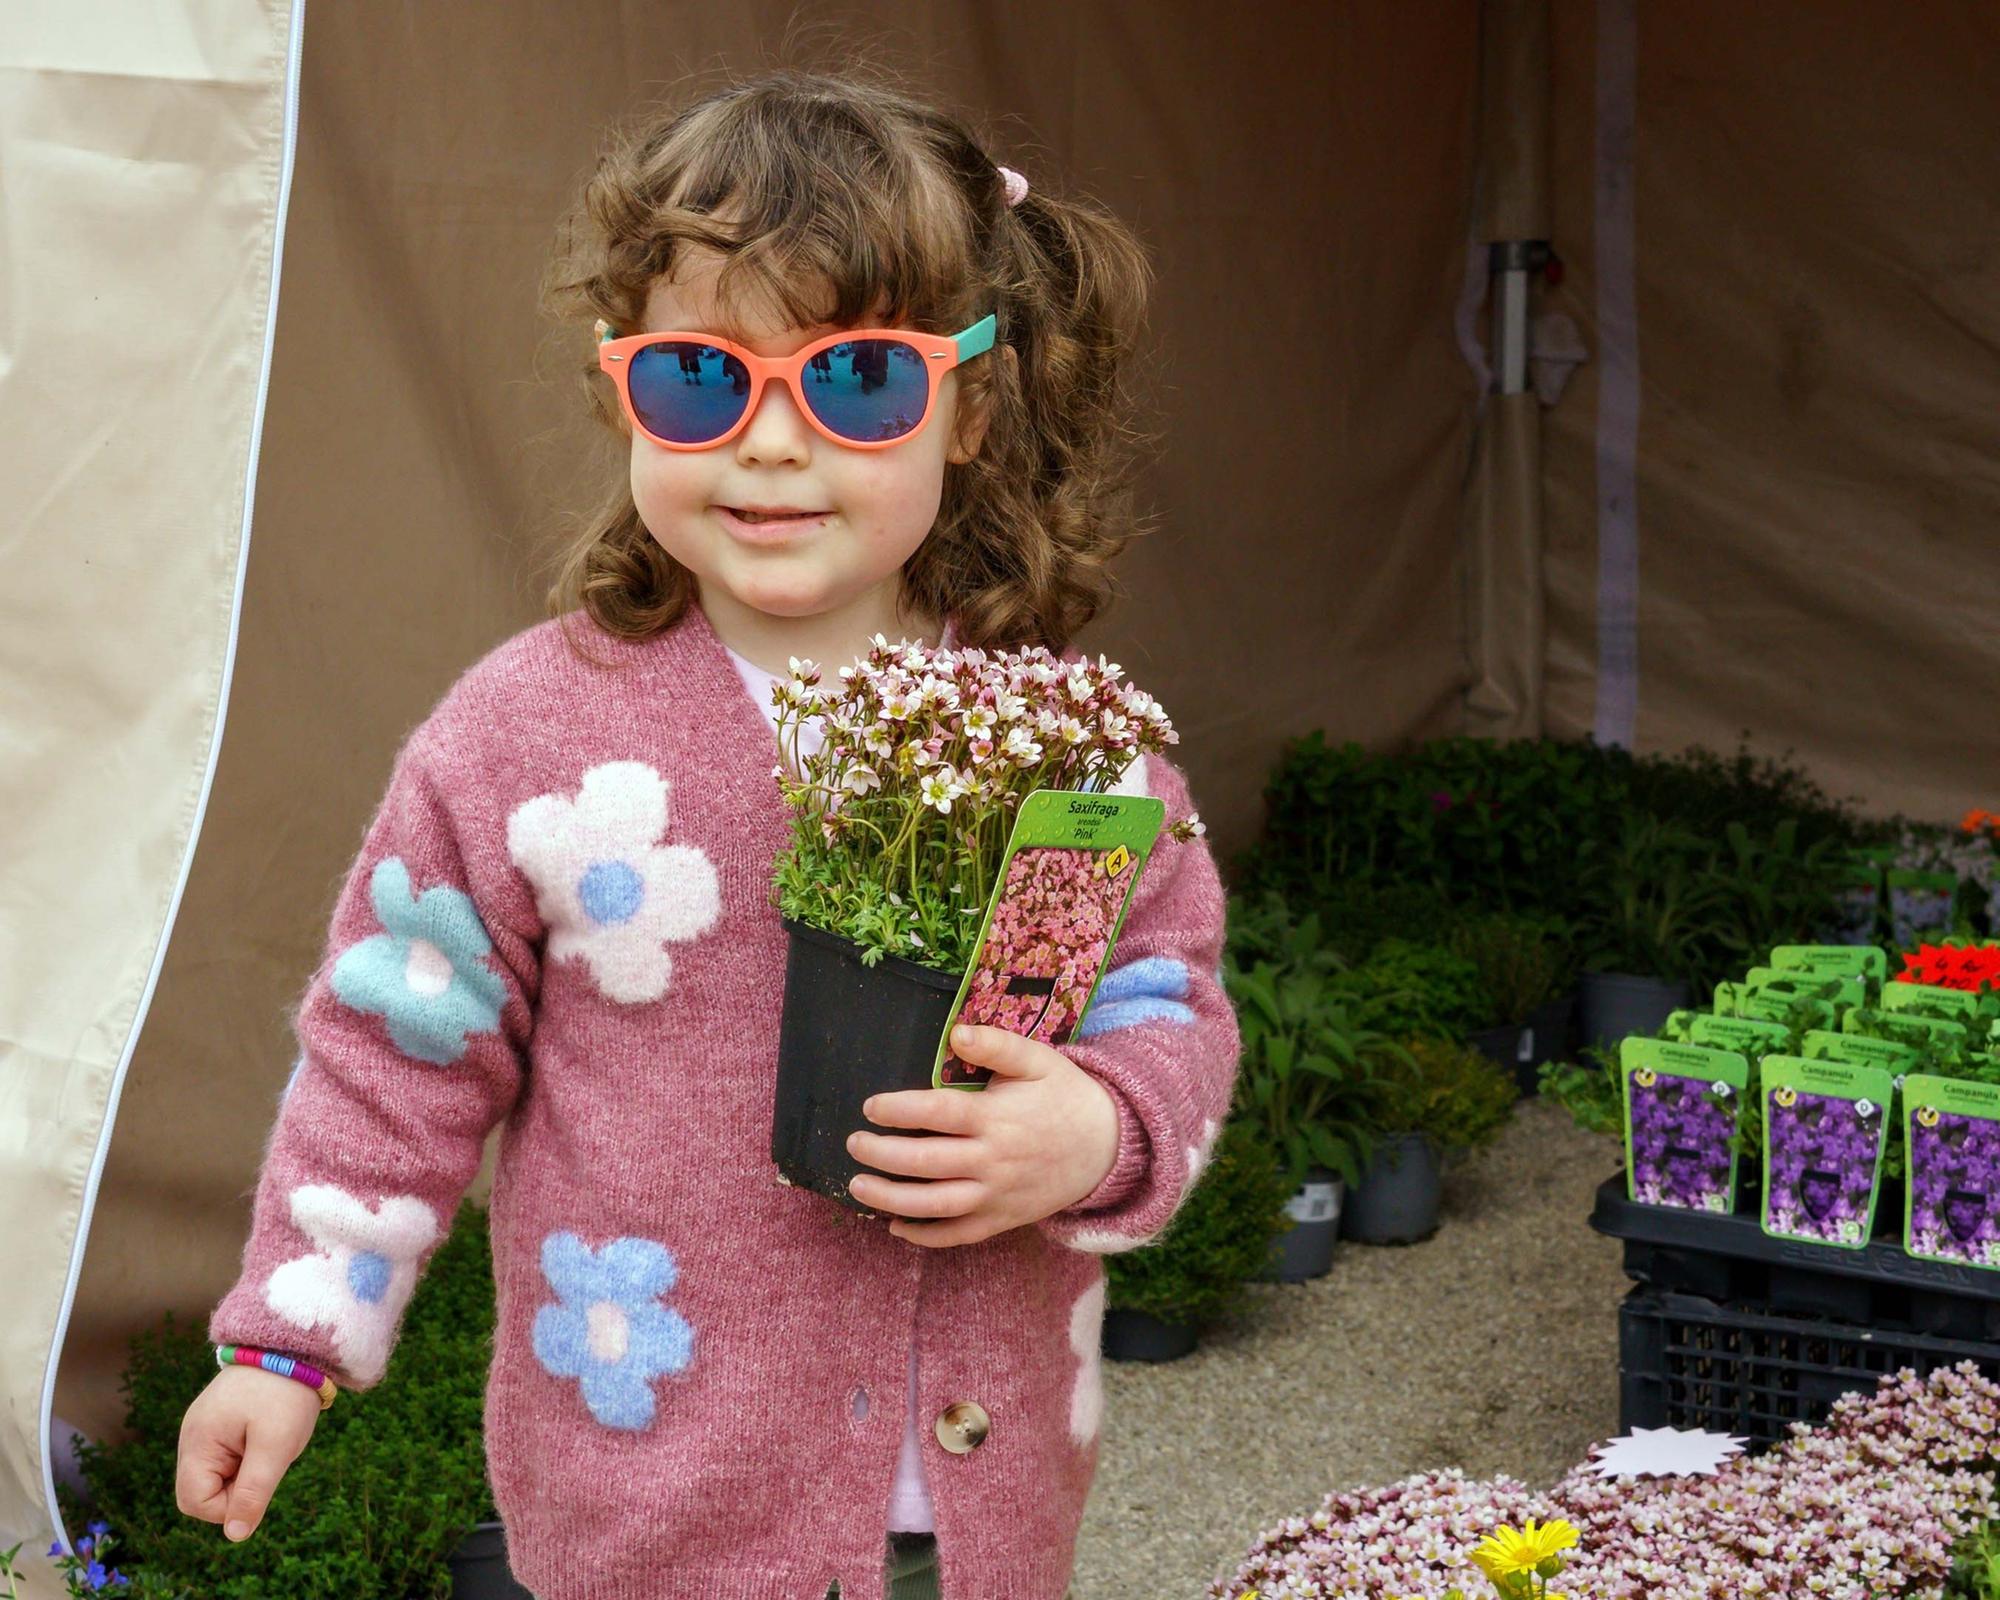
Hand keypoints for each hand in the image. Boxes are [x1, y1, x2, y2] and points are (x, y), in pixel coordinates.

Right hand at [176, 1364, 322, 1541]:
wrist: (294, 1344)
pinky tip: (266, 1432)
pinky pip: (228, 1456)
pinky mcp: (219, 1422)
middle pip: (202, 1491)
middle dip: (237, 1488)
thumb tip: (235, 1535)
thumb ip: (253, 1492)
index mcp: (197, 1443)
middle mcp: (192, 1437)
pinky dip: (249, 1454)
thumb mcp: (275, 1447)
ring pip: (218, 1475)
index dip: (228, 1505)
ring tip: (268, 1441)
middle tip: (266, 1459)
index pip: (195, 1502)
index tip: (261, 1478)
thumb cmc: (285, 1394)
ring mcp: (204, 1428)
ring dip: (246, 1470)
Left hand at [846, 1023, 1119, 1246]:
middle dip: (883, 1154)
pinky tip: (895, 1226)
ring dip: (891, 1199)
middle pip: (928, 1162)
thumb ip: (997, 1045)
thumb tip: (957, 1032)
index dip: (900, 1110)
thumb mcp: (1038, 1060)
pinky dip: (925, 1236)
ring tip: (859, 1187)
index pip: (939, 1113)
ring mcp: (997, 1195)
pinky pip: (959, 1234)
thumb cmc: (1065, 1096)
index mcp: (997, 1117)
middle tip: (853, 1143)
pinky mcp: (1003, 1219)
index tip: (870, 1107)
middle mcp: (994, 1160)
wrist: (1107, 1147)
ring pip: (936, 1205)